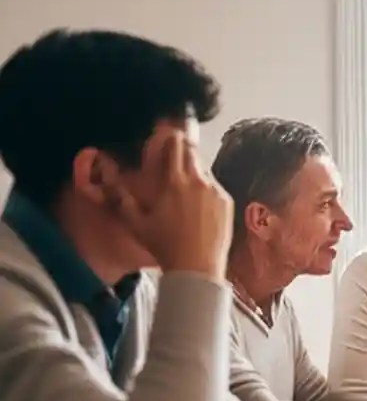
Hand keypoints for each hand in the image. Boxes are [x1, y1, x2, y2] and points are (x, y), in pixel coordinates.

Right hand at [114, 129, 232, 277]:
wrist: (198, 266)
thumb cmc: (164, 246)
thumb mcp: (135, 223)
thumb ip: (121, 198)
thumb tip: (106, 179)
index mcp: (174, 182)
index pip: (175, 145)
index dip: (171, 137)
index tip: (167, 134)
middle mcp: (198, 181)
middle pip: (192, 152)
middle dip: (184, 149)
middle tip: (176, 152)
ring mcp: (215, 191)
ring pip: (204, 170)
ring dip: (195, 171)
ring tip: (186, 185)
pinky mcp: (226, 202)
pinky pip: (215, 187)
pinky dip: (207, 189)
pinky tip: (198, 204)